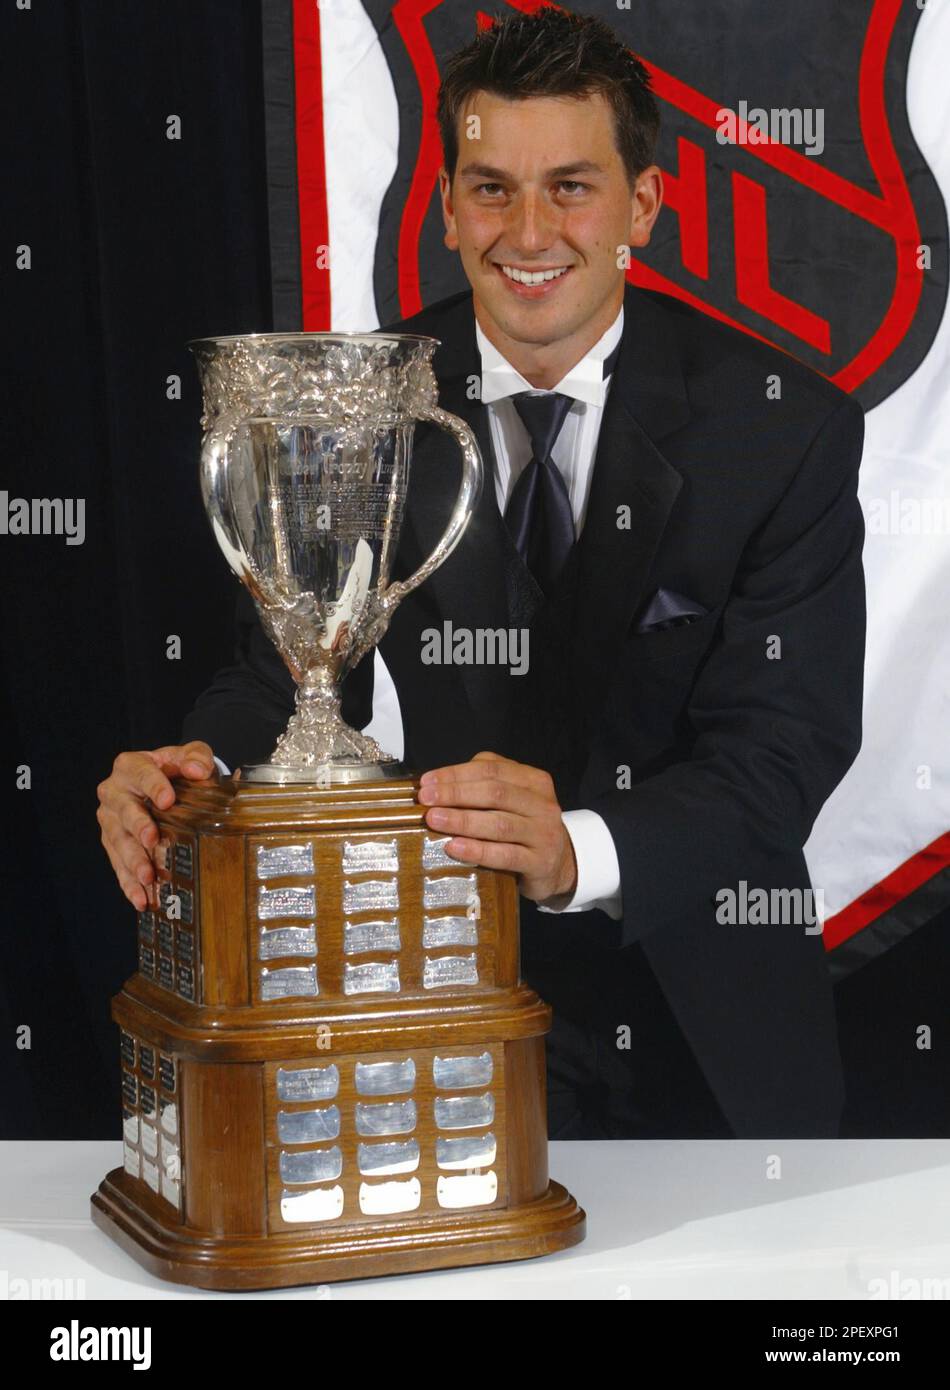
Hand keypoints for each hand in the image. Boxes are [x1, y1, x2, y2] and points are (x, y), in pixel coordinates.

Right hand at [96, 741, 217, 909]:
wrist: (166, 787)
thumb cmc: (176, 770)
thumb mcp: (189, 757)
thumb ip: (196, 758)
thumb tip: (197, 770)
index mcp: (130, 766)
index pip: (141, 774)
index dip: (154, 786)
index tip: (168, 801)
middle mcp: (114, 792)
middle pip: (124, 810)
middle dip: (138, 826)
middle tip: (152, 840)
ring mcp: (110, 820)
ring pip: (118, 841)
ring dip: (132, 861)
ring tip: (148, 877)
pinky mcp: (112, 844)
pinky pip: (118, 865)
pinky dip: (130, 884)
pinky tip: (142, 899)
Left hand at [417, 751, 576, 905]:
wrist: (559, 865)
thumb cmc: (525, 827)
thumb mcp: (513, 798)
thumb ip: (485, 783)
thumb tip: (439, 782)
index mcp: (533, 781)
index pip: (491, 770)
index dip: (456, 774)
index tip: (427, 782)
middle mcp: (542, 805)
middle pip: (495, 793)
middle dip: (455, 794)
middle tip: (426, 800)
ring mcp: (544, 834)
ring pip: (499, 824)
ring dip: (462, 820)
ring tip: (434, 820)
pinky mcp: (540, 863)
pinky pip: (504, 855)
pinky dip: (477, 850)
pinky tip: (454, 847)